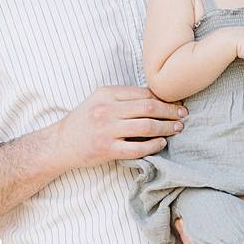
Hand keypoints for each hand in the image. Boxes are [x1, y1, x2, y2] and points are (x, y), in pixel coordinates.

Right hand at [50, 86, 185, 165]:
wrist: (60, 143)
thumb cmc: (83, 121)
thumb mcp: (99, 100)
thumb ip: (122, 97)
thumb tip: (156, 97)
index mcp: (106, 93)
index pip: (143, 93)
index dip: (164, 98)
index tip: (177, 102)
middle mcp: (106, 109)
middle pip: (148, 107)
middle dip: (170, 111)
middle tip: (183, 115)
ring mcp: (106, 130)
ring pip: (146, 126)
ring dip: (166, 127)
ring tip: (177, 128)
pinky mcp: (107, 150)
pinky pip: (137, 148)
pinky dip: (154, 145)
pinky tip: (162, 143)